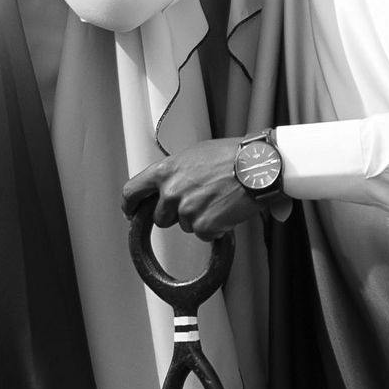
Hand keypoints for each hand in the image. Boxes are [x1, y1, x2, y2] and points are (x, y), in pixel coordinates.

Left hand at [122, 137, 278, 241]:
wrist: (258, 165)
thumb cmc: (233, 154)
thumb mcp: (197, 154)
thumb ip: (180, 172)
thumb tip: (174, 188)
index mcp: (166, 170)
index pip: (132, 191)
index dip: (130, 206)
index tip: (131, 212)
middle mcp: (171, 190)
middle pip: (161, 217)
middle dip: (177, 214)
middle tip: (199, 202)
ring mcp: (186, 210)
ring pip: (186, 226)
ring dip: (199, 219)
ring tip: (218, 200)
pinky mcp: (203, 225)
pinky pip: (205, 235)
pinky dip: (216, 229)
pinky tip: (227, 211)